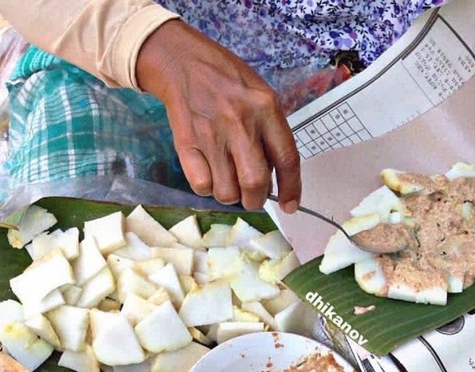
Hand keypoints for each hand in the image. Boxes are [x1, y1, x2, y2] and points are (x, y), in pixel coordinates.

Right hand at [136, 20, 300, 212]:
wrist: (183, 64)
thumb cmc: (227, 82)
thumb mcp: (260, 97)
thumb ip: (270, 134)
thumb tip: (274, 180)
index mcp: (266, 108)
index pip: (287, 159)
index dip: (291, 189)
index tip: (289, 206)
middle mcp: (241, 123)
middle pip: (255, 184)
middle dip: (255, 200)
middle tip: (251, 197)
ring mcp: (212, 135)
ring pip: (227, 192)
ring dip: (230, 195)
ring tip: (227, 178)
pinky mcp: (187, 145)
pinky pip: (202, 186)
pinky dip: (207, 187)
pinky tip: (209, 172)